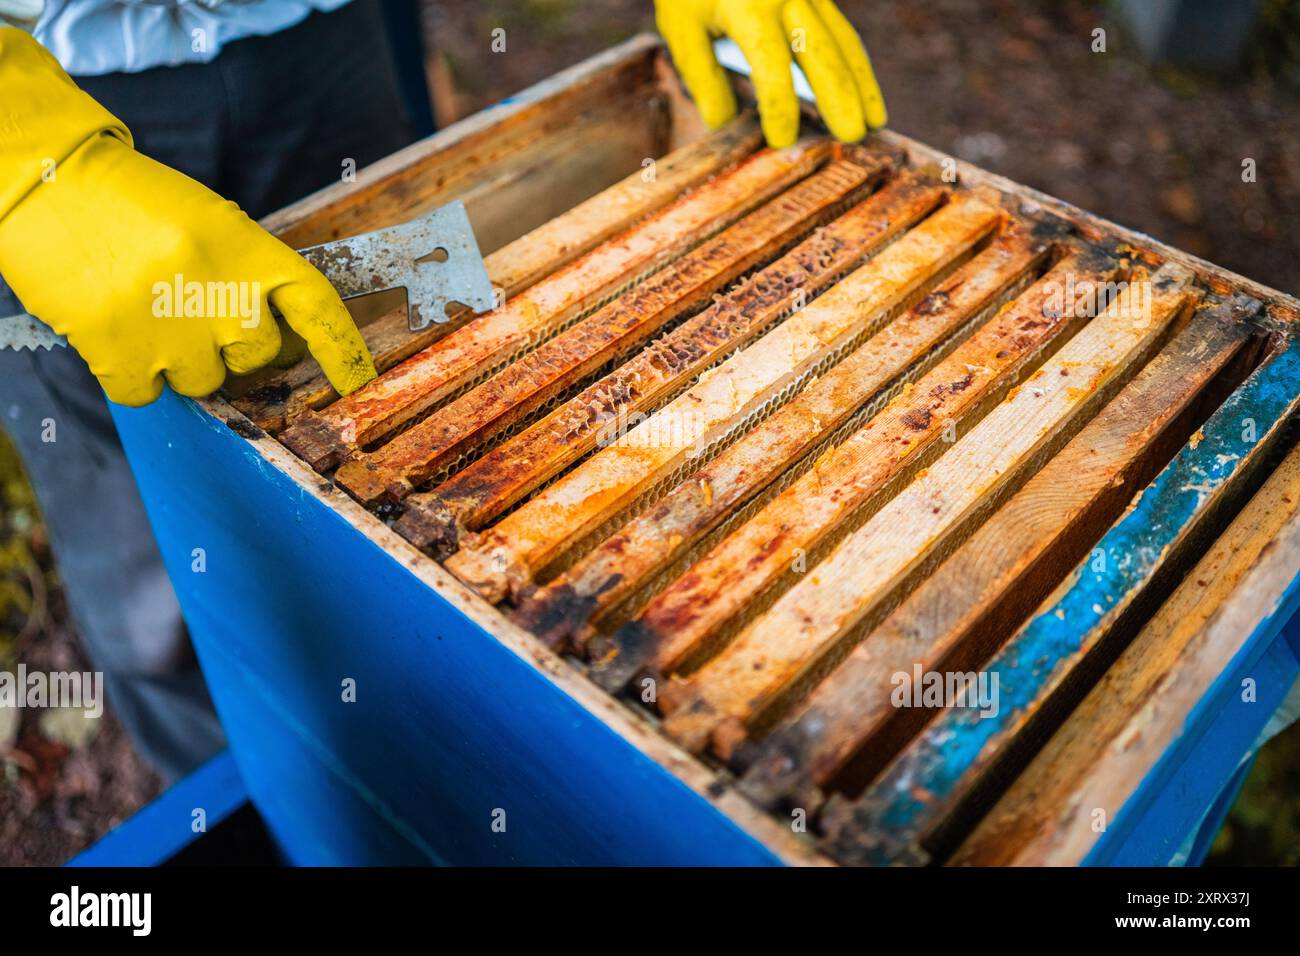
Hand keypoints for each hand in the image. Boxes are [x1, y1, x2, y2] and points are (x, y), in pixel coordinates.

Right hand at [0, 28, 375, 405]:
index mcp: (245, 248)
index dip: (341, 349)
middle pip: (258, 356)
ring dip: (182, 361)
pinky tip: (118, 332)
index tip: (356, 381)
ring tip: (149, 314)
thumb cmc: (130, 204)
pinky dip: (136, 375)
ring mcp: (169, 324)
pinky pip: (149, 395)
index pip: (315, 305)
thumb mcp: (208, 223)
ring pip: (204, 382)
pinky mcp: (119, 351)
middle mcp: (216, 288)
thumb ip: (248, 276)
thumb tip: (279, 341)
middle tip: (201, 317)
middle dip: (238, 348)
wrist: (43, 182)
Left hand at [655, 0, 886, 147]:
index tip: (782, 138)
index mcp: (749, 7)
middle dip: (841, 97)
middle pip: (822, 53)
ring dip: (862, 83)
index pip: (771, 64)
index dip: (779, 105)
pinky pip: (840, 31)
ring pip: (842, 41)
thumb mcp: (682, 28)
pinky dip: (855, 64)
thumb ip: (702, 75)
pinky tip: (864, 91)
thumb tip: (723, 123)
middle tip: (852, 137)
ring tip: (875, 122)